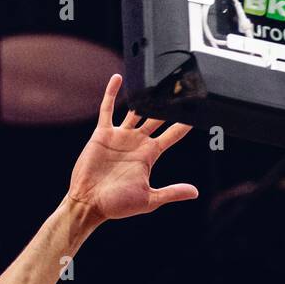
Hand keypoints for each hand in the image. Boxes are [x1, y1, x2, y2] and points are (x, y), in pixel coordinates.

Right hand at [67, 74, 198, 224]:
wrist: (89, 202)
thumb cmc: (118, 205)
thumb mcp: (149, 199)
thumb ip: (172, 192)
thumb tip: (195, 192)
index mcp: (149, 155)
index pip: (171, 136)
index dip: (183, 125)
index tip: (194, 113)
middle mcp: (137, 143)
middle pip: (156, 118)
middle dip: (167, 105)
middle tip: (178, 89)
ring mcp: (120, 136)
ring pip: (135, 111)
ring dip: (143, 97)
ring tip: (155, 80)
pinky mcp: (102, 133)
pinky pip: (107, 109)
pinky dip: (112, 93)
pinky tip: (118, 78)